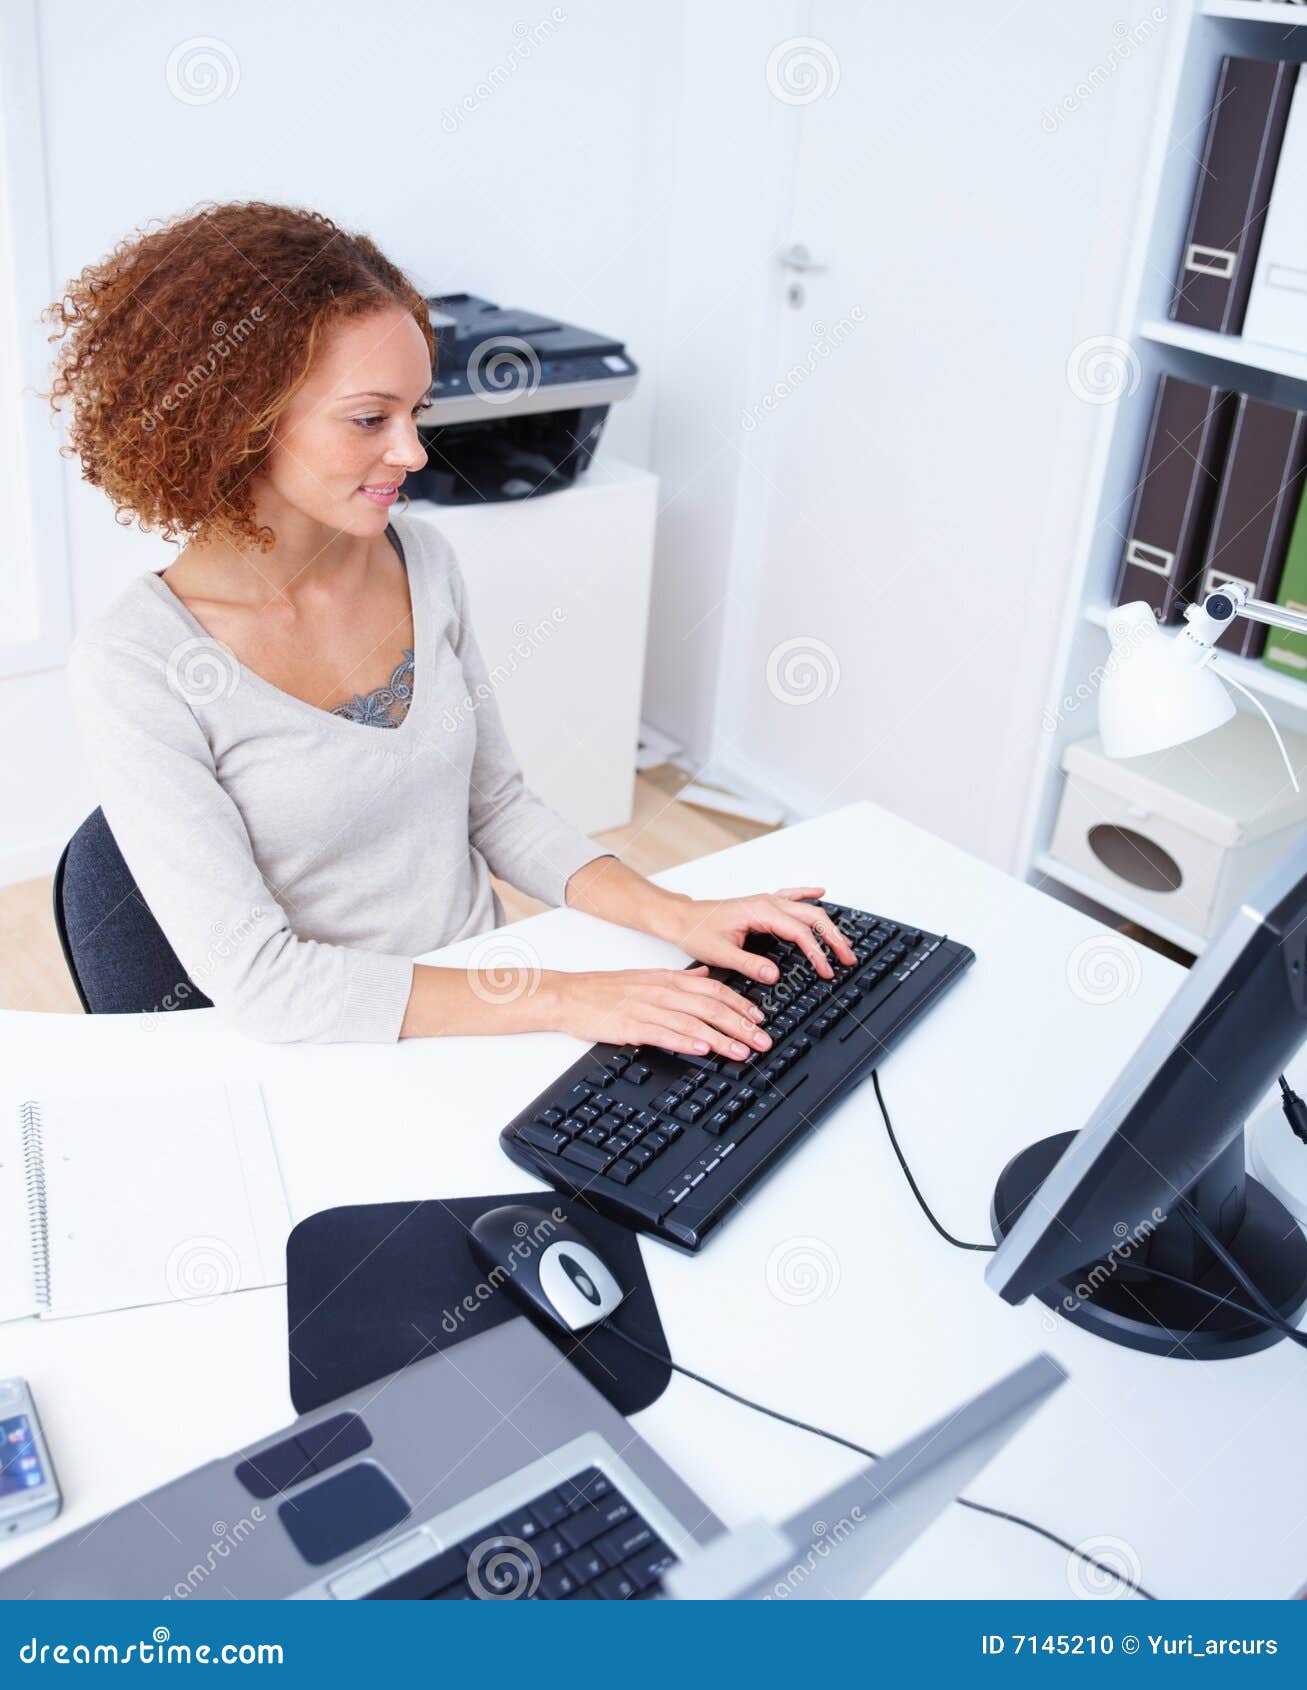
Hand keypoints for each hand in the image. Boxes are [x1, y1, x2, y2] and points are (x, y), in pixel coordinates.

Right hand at [545, 966, 775, 1061]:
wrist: (569, 994)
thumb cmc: (606, 989)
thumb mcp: (648, 977)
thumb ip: (680, 977)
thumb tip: (706, 974)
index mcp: (668, 979)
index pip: (714, 989)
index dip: (740, 1004)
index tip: (761, 1017)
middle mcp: (662, 991)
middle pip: (711, 1006)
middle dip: (741, 1024)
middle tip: (763, 1040)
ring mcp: (647, 1008)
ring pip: (693, 1021)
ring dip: (722, 1037)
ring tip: (742, 1051)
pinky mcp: (631, 1025)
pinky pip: (663, 1033)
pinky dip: (686, 1041)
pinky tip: (703, 1049)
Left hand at [660, 885, 857, 983]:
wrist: (682, 918)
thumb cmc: (697, 931)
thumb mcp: (720, 953)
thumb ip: (748, 964)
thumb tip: (773, 975)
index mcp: (760, 912)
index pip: (799, 932)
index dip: (816, 952)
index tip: (826, 970)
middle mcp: (767, 902)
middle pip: (812, 916)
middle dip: (833, 938)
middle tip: (848, 958)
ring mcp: (767, 901)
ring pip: (807, 908)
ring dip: (828, 924)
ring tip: (844, 941)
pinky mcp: (764, 905)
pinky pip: (793, 896)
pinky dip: (809, 895)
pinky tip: (821, 893)